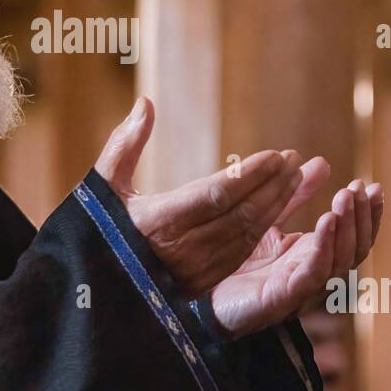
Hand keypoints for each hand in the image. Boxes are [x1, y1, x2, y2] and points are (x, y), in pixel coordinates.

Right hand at [94, 97, 328, 296]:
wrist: (95, 288)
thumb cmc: (98, 230)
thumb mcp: (103, 186)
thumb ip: (125, 144)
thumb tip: (145, 103)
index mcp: (159, 222)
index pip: (216, 195)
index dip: (250, 175)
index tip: (276, 154)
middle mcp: (182, 250)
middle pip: (240, 214)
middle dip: (272, 185)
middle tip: (293, 159)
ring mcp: (195, 271)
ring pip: (247, 234)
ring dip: (276, 205)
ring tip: (295, 176)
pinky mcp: (204, 285)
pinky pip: (242, 252)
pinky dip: (264, 227)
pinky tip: (278, 207)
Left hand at [209, 179, 384, 339]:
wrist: (201, 299)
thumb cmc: (237, 262)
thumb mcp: (270, 220)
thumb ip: (295, 195)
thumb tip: (322, 162)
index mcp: (314, 258)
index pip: (353, 238)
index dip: (366, 213)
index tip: (371, 186)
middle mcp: (314, 276)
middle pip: (353, 250)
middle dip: (361, 217)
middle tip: (360, 188)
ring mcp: (301, 290)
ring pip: (340, 263)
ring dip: (347, 228)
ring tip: (344, 198)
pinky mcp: (282, 299)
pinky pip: (313, 275)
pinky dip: (324, 248)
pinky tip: (326, 222)